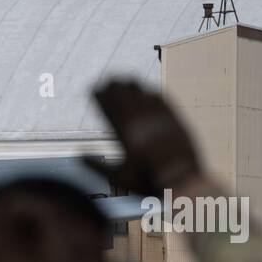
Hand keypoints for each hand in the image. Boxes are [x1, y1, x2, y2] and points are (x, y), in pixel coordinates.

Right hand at [85, 79, 202, 195]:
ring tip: (124, 80)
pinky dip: (152, 93)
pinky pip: (162, 99)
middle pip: (125, 98)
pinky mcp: (175, 119)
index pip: (109, 110)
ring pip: (143, 95)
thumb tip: (79, 154)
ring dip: (132, 86)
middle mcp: (143, 123)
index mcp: (126, 135)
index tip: (93, 90)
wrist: (181, 180)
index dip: (100, 98)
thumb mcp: (118, 177)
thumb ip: (96, 166)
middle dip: (114, 88)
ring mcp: (160, 119)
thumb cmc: (148, 181)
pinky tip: (148, 90)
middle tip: (107, 80)